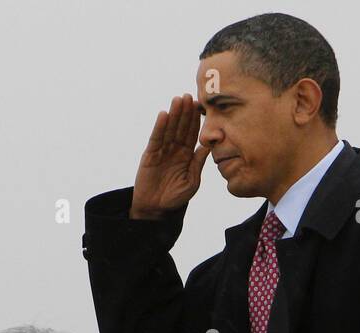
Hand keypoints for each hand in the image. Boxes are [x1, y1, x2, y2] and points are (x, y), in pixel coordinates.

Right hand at [130, 93, 211, 218]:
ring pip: (169, 129)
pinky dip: (160, 127)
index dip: (196, 120)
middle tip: (190, 96)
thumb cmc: (176, 198)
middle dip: (185, 112)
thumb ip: (198, 162)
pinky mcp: (150, 155)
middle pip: (181, 127)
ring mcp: (162, 151)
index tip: (201, 105)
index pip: (193, 133)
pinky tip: (164, 115)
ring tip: (178, 99)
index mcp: (187, 154)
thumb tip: (209, 146)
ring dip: (174, 114)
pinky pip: (156, 138)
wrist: (156, 209)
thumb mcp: (192, 181)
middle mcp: (175, 149)